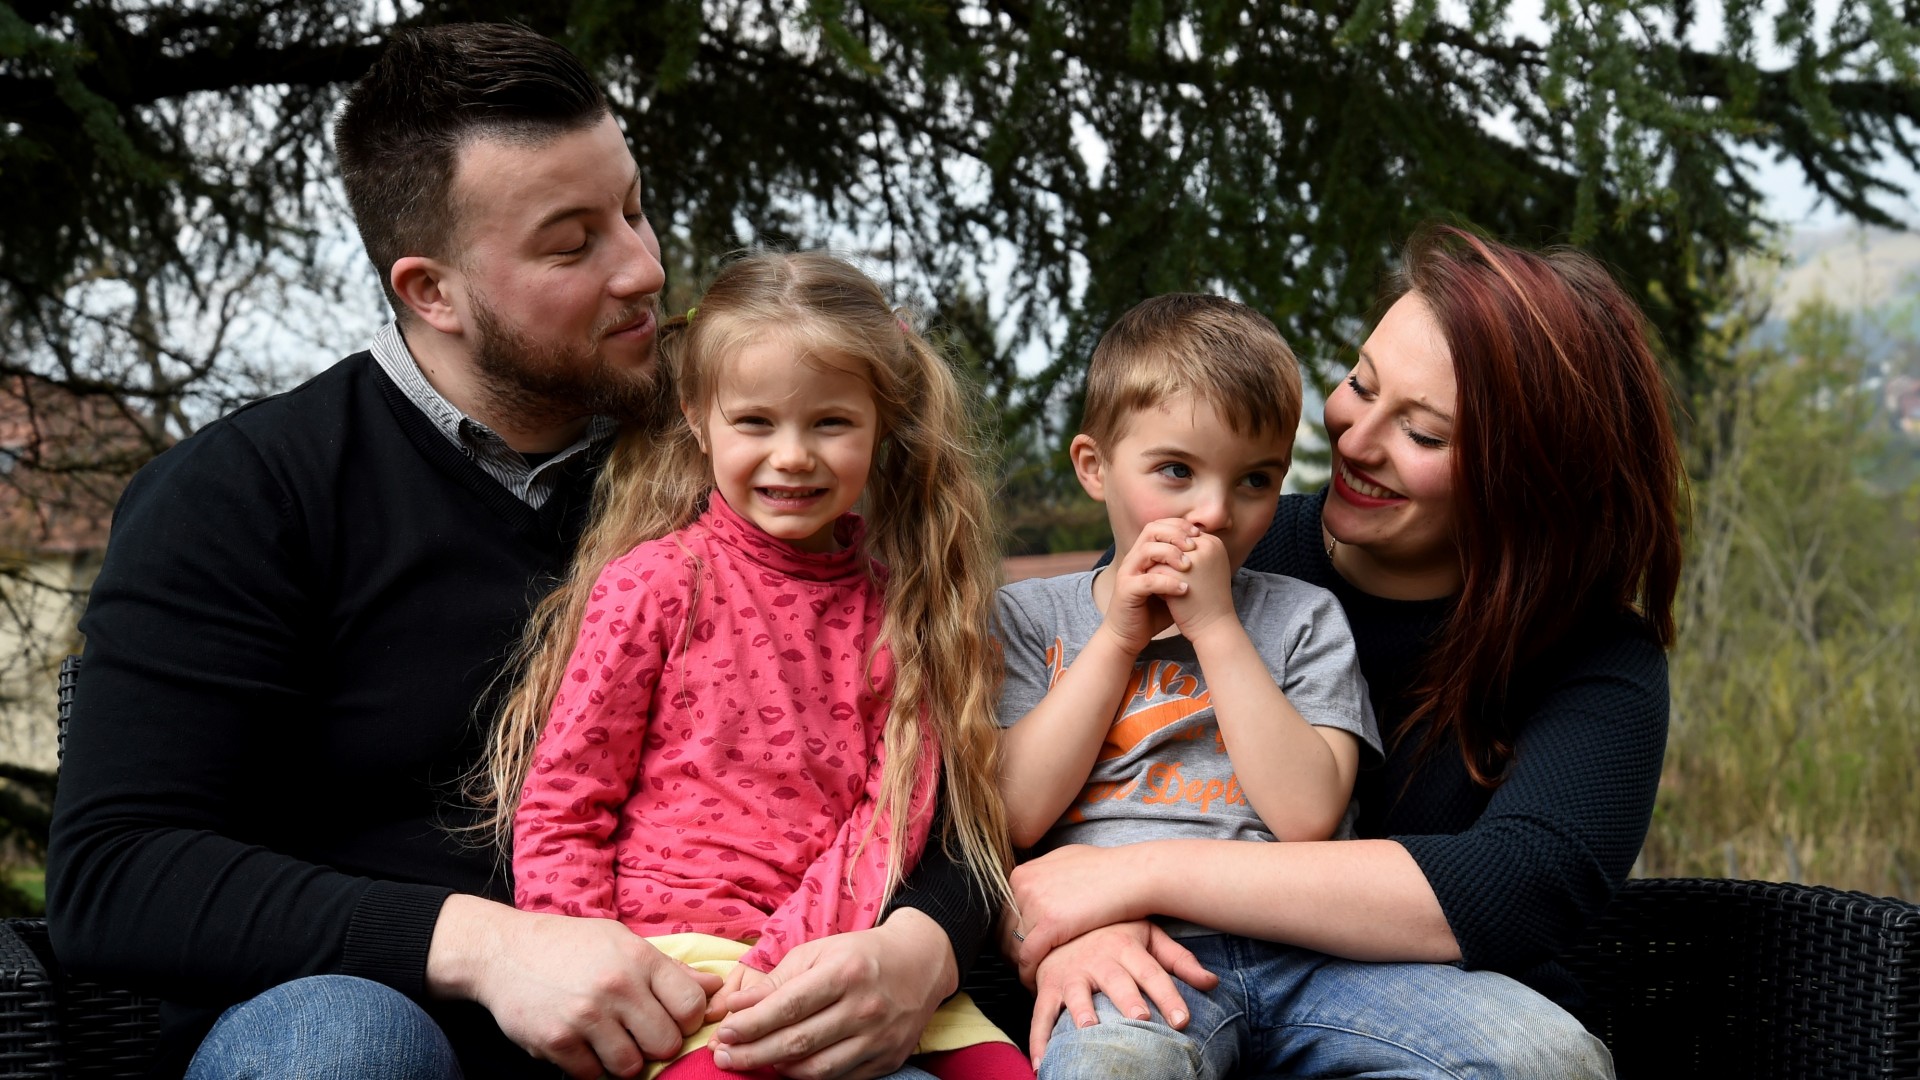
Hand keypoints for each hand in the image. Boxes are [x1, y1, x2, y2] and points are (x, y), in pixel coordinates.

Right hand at [427, 895, 721, 1078]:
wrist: (502, 951)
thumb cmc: (569, 945)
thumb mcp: (622, 941)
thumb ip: (668, 969)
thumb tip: (714, 988)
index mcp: (638, 959)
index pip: (690, 1006)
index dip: (686, 1020)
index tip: (670, 1018)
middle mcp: (615, 988)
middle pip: (665, 1044)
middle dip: (657, 1046)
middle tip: (639, 1033)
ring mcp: (584, 1017)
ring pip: (630, 1067)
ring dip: (624, 1061)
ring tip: (610, 1040)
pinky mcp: (556, 1042)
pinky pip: (592, 1076)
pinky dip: (590, 1068)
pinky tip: (582, 1045)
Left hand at [707, 908, 955, 1078]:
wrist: (922, 962)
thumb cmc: (861, 954)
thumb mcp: (818, 952)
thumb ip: (775, 981)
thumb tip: (734, 1008)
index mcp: (845, 972)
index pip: (787, 1006)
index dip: (751, 1025)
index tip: (723, 1034)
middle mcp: (865, 1007)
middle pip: (798, 1042)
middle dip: (753, 1054)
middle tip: (723, 1058)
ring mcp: (879, 1037)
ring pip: (817, 1068)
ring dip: (777, 1069)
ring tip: (752, 1061)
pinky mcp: (888, 1058)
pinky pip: (840, 1078)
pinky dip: (808, 1076)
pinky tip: (788, 1066)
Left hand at [1009, 844, 1146, 973]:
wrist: (1131, 875)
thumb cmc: (1106, 869)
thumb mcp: (1065, 860)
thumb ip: (1043, 875)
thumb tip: (1034, 887)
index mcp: (1023, 873)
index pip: (1002, 911)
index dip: (1009, 933)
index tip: (1016, 948)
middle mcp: (1022, 886)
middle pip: (1003, 928)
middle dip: (1009, 951)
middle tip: (1020, 968)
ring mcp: (1034, 903)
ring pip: (1014, 945)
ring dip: (1019, 965)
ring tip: (1030, 978)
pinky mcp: (1049, 923)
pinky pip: (1029, 957)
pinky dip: (1029, 974)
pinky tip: (1037, 984)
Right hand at [1027, 922, 1218, 1063]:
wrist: (1061, 920)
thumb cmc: (1112, 933)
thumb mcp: (1148, 936)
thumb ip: (1179, 960)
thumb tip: (1212, 982)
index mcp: (1126, 947)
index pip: (1152, 972)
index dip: (1168, 994)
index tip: (1183, 1019)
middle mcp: (1099, 959)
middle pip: (1117, 980)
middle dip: (1128, 1000)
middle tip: (1141, 1019)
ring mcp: (1071, 973)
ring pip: (1077, 994)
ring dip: (1082, 1011)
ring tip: (1089, 1029)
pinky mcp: (1049, 987)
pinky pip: (1042, 1013)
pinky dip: (1039, 1038)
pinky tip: (1042, 1061)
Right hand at [1099, 519, 1198, 652]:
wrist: (1129, 635)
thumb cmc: (1153, 610)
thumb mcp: (1172, 585)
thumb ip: (1184, 570)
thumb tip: (1211, 555)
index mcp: (1143, 554)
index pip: (1159, 526)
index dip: (1179, 525)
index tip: (1199, 534)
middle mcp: (1133, 559)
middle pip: (1151, 530)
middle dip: (1175, 534)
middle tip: (1194, 545)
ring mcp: (1128, 574)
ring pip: (1147, 550)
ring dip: (1171, 554)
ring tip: (1189, 566)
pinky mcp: (1126, 591)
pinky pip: (1147, 581)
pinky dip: (1168, 582)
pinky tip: (1184, 589)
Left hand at [1161, 531, 1236, 640]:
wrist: (1213, 627)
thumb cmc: (1207, 599)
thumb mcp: (1204, 568)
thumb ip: (1191, 551)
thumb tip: (1165, 538)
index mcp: (1214, 542)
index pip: (1180, 536)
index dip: (1173, 555)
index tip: (1179, 575)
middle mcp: (1206, 545)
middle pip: (1169, 542)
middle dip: (1164, 560)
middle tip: (1170, 581)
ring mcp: (1194, 558)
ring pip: (1160, 554)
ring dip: (1158, 570)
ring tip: (1166, 587)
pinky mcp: (1180, 573)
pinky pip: (1154, 569)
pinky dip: (1154, 582)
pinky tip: (1162, 595)